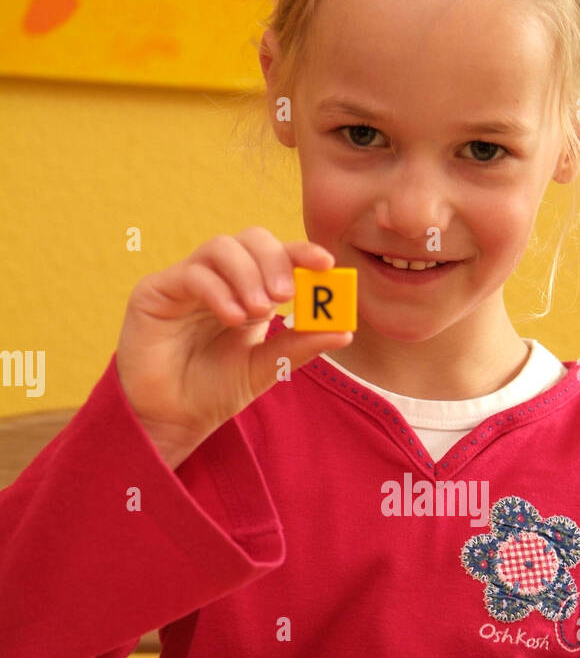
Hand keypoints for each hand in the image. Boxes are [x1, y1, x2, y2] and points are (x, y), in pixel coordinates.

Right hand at [116, 228, 353, 463]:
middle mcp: (219, 278)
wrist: (171, 418)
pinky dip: (218, 290)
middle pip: (250, 239)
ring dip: (247, 274)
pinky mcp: (156, 290)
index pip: (278, 256)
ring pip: (221, 247)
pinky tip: (234, 318)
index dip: (302, 252)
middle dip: (274, 261)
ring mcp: (187, 280)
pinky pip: (191, 273)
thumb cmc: (215, 391)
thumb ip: (300, 345)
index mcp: (249, 290)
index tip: (326, 264)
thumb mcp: (266, 367)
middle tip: (285, 296)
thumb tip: (345, 330)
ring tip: (259, 311)